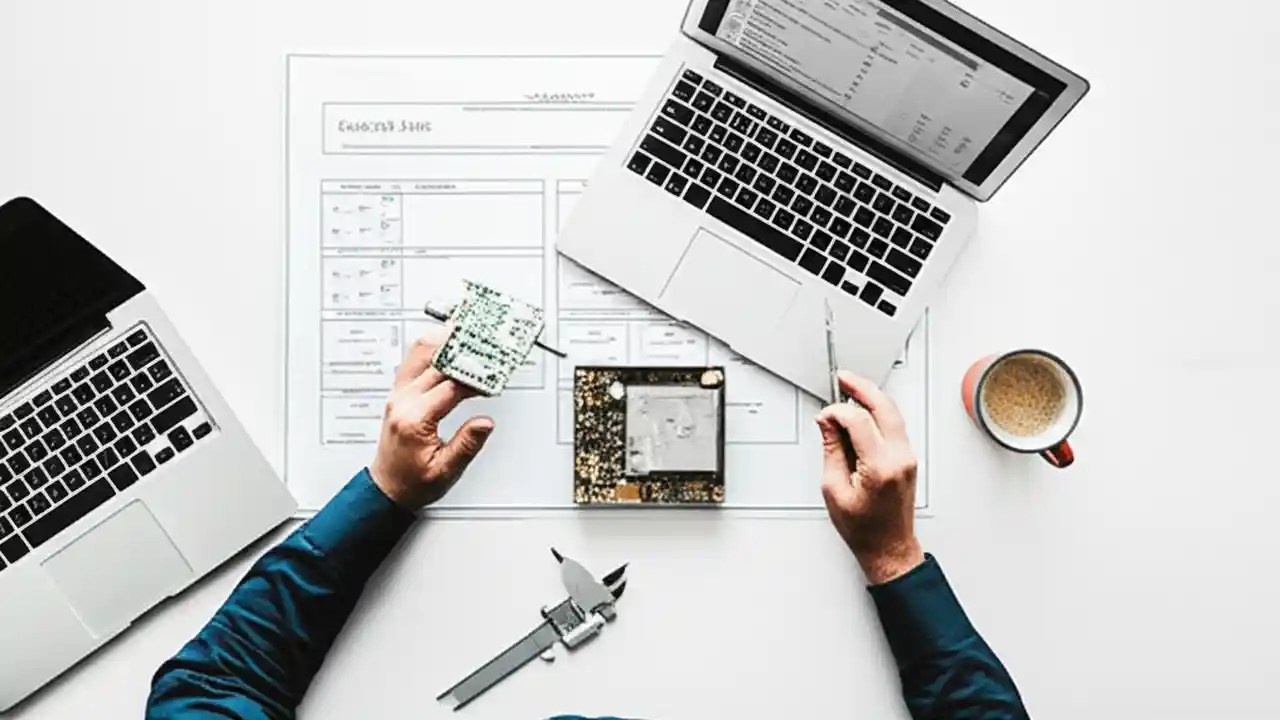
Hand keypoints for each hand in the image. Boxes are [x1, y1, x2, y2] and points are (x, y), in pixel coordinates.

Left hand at [369, 326, 494, 510]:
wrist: (387, 488)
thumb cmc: (412, 482)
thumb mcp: (445, 471)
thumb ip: (466, 445)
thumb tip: (484, 423)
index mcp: (414, 420)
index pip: (450, 387)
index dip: (475, 378)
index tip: (494, 371)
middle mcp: (402, 402)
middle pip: (436, 362)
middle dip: (465, 351)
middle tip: (486, 341)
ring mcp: (398, 394)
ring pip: (420, 352)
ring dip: (444, 340)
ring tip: (467, 331)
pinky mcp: (399, 393)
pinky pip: (414, 360)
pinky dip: (433, 347)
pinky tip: (448, 343)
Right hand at [816, 371, 923, 584]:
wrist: (889, 547)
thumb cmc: (863, 529)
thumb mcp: (834, 489)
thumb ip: (831, 450)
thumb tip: (828, 422)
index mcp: (880, 467)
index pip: (858, 421)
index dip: (837, 412)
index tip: (824, 416)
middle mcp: (899, 458)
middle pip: (884, 407)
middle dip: (862, 388)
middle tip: (844, 378)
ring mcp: (907, 457)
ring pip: (893, 413)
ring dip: (872, 397)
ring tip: (851, 389)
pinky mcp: (908, 458)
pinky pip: (895, 425)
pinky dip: (879, 413)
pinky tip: (863, 411)